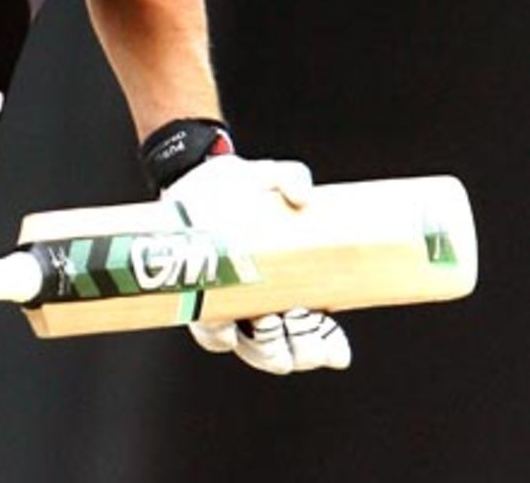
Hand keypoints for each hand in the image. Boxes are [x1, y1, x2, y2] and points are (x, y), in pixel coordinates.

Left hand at [144, 120, 351, 374]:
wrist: (195, 180)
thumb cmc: (241, 186)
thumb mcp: (270, 178)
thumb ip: (292, 179)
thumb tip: (301, 197)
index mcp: (298, 286)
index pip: (323, 335)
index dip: (330, 348)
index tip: (334, 349)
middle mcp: (269, 305)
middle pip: (292, 352)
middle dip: (299, 349)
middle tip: (294, 320)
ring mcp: (235, 307)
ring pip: (255, 351)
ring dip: (264, 349)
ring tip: (265, 322)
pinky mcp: (202, 303)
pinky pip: (212, 336)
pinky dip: (220, 336)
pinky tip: (224, 323)